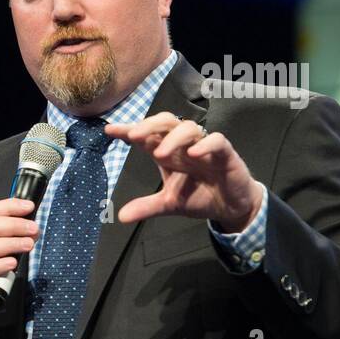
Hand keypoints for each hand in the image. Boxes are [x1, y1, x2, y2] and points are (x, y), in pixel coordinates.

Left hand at [105, 111, 262, 231]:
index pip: (147, 135)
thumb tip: (120, 216)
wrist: (230, 207)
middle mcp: (184, 145)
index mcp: (168, 152)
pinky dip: (205, 145)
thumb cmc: (199, 196)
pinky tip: (193, 153)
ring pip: (189, 128)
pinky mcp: (226, 154)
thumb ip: (146, 207)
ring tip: (159, 153)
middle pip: (166, 122)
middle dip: (149, 125)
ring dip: (172, 138)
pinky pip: (217, 141)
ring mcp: (204, 147)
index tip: (109, 130)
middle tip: (133, 135)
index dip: (129, 129)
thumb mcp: (169, 203)